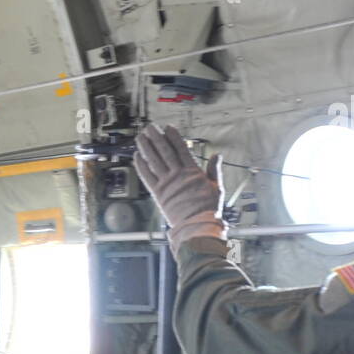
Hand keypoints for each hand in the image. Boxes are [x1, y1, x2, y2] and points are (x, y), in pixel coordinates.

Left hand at [133, 123, 225, 252]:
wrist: (197, 226)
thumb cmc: (208, 209)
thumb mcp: (217, 187)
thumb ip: (215, 170)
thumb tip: (217, 155)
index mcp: (192, 172)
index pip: (181, 149)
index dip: (173, 137)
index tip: (168, 127)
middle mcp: (177, 175)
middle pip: (165, 151)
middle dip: (156, 137)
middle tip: (150, 127)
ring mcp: (166, 183)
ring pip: (153, 161)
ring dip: (146, 147)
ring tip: (140, 137)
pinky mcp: (158, 193)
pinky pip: (147, 176)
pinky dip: (141, 165)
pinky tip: (136, 156)